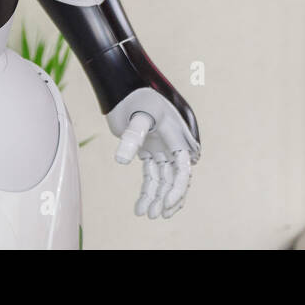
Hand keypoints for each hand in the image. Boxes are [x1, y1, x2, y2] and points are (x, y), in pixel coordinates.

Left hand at [108, 88, 200, 218]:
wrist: (123, 89)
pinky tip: (140, 206)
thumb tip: (123, 160)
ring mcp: (161, 147)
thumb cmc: (132, 98)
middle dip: (169, 197)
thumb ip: (132, 137)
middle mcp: (172, 142)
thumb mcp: (135, 115)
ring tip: (148, 215)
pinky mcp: (149, 149)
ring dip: (157, 197)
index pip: (182, 167)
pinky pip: (152, 174)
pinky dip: (147, 190)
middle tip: (158, 215)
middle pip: (176, 176)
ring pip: (163, 178)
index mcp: (176, 135)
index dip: (178, 187)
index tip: (167, 204)